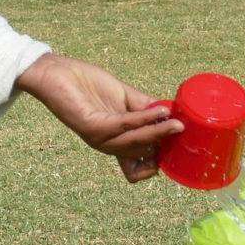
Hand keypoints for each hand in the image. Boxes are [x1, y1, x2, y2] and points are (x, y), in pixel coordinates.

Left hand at [17, 53, 181, 183]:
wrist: (58, 73)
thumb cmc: (89, 85)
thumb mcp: (125, 99)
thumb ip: (148, 108)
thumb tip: (174, 113)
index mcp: (117, 144)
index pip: (139, 170)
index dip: (160, 163)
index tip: (179, 145)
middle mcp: (109, 147)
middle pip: (145, 157)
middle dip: (167, 145)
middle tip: (185, 131)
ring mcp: (100, 139)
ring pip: (137, 144)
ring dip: (160, 134)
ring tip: (178, 124)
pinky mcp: (93, 126)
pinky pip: (125, 126)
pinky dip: (145, 119)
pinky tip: (159, 110)